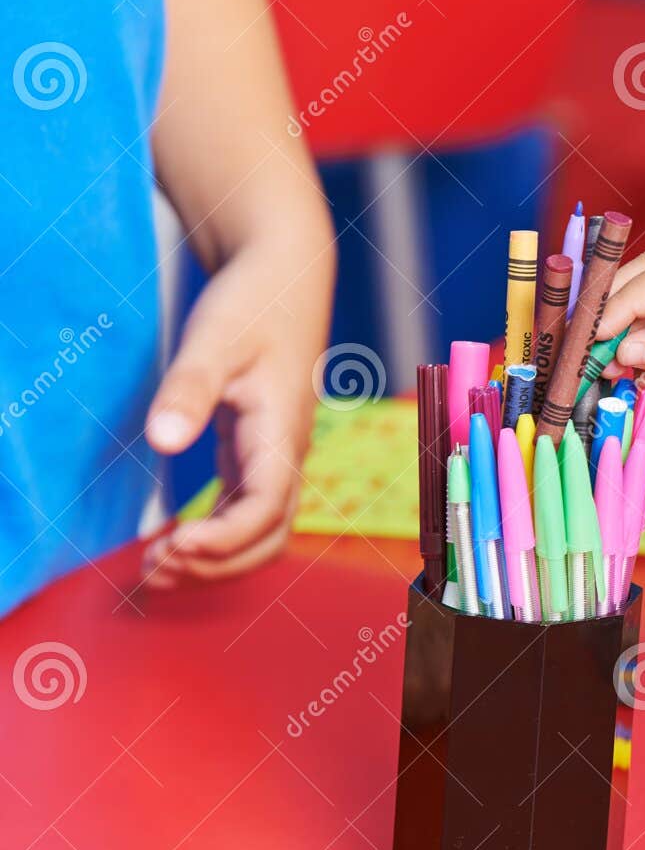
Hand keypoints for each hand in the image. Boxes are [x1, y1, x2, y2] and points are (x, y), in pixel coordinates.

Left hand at [141, 236, 333, 586]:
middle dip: (216, 567)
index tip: (175, 546)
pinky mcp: (258, 456)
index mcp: (282, 435)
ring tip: (158, 565)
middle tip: (154, 571)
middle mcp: (286, 458)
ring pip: (259, 535)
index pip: (266, 512)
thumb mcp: (214, 339)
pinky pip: (245, 516)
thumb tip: (162, 441)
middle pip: (268, 540)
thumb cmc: (255, 304)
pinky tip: (175, 540)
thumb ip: (188, 391)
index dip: (224, 540)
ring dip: (215, 561)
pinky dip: (214, 538)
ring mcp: (275, 460)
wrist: (285, 278)